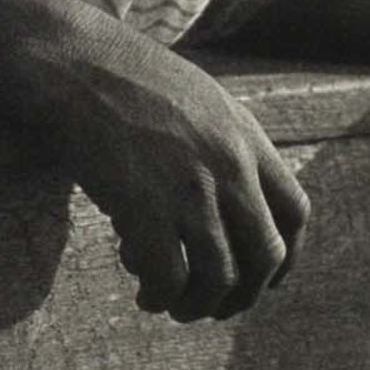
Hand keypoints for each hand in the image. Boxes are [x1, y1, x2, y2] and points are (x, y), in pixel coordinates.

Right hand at [0, 0, 309, 323]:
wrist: (74, 63)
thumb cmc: (125, 78)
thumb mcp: (199, 100)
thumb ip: (224, 145)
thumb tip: (232, 199)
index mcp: (246, 137)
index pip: (295, 212)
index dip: (287, 256)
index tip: (266, 277)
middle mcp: (229, 166)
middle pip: (266, 255)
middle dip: (243, 294)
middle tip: (215, 306)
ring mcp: (189, 188)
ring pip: (219, 277)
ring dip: (197, 304)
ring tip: (172, 305)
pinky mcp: (145, 207)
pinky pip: (168, 277)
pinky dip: (160, 295)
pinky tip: (145, 292)